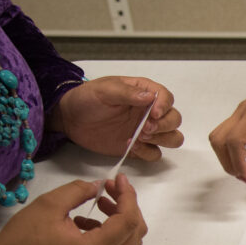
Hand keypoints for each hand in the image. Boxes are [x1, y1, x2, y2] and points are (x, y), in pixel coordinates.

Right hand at [0, 174, 146, 244]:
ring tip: (98, 203)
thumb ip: (79, 191)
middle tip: (109, 190)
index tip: (119, 179)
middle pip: (135, 234)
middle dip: (127, 207)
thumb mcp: (49, 205)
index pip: (128, 221)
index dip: (128, 196)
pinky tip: (87, 223)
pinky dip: (111, 236)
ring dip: (120, 221)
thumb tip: (99, 185)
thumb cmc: (22, 239)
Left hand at [50, 76, 183, 159]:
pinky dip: (148, 152)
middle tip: (144, 129)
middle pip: (174, 120)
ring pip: (172, 138)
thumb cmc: (86, 99)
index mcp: (143, 93)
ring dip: (162, 139)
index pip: (167, 98)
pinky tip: (133, 147)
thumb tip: (150, 97)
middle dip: (164, 126)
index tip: (154, 114)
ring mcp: (146, 131)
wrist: (71, 120)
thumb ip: (127, 92)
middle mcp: (149, 112)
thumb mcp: (104, 90)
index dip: (165, 106)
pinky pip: (155, 154)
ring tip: (140, 137)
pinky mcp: (139, 147)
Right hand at [209, 66, 245, 183]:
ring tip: (243, 168)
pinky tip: (245, 155)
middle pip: (218, 139)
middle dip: (227, 162)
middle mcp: (243, 111)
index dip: (237, 164)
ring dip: (225, 155)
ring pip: (219, 135)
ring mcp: (242, 110)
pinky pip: (228, 131)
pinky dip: (230, 146)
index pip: (234, 142)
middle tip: (244, 176)